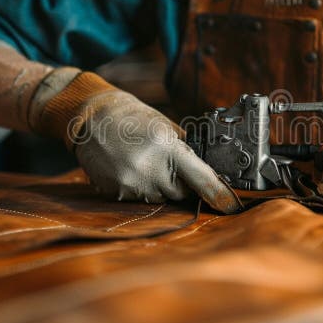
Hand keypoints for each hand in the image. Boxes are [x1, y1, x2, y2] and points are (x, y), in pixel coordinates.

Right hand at [71, 90, 241, 212]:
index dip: (218, 194)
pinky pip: (139, 199)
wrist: (91, 118)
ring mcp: (131, 182)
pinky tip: (130, 168)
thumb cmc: (132, 118)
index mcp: (166, 147)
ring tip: (145, 162)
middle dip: (181, 183)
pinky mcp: (117, 192)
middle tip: (169, 165)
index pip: (201, 178)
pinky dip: (140, 188)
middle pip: (181, 194)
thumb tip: (209, 171)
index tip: (231, 205)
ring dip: (159, 186)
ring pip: (160, 198)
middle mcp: (149, 168)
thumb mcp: (165, 126)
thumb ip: (186, 149)